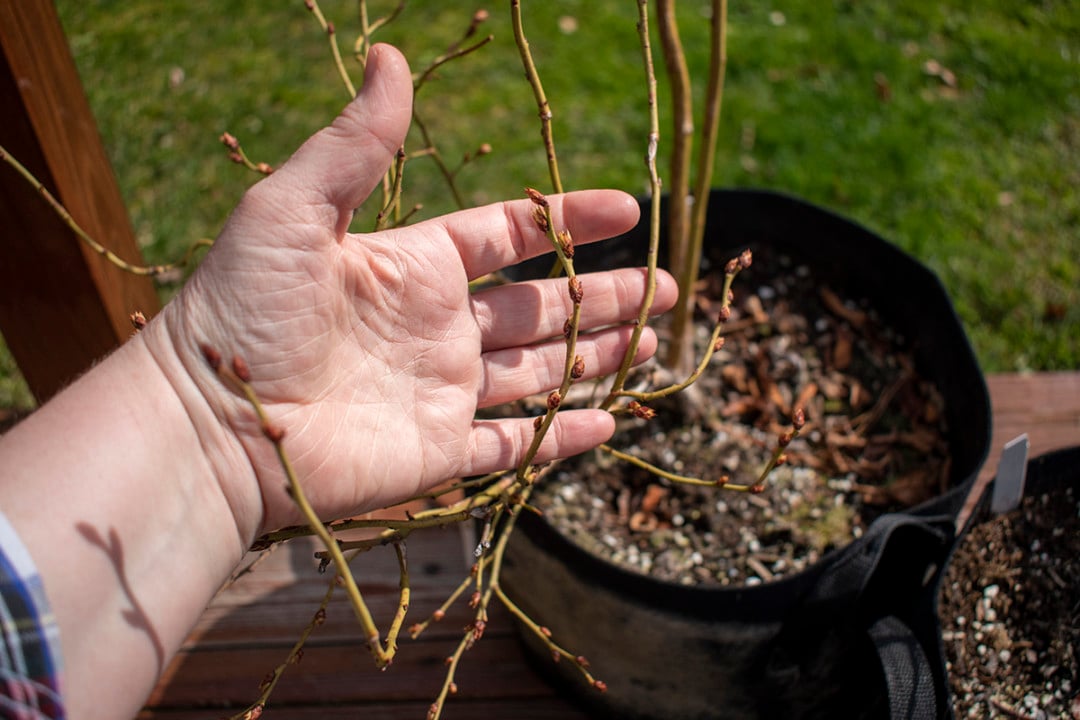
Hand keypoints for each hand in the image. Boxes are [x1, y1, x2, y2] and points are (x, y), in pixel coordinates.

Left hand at [144, 44, 676, 538]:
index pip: (510, 234)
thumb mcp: (293, 208)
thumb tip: (390, 55)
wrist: (211, 424)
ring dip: (596, 357)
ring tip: (652, 341)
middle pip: (540, 305)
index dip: (568, 220)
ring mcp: (442, 391)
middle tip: (666, 286)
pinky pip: (515, 446)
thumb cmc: (245, 311)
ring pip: (539, 372)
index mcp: (415, 265)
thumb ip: (355, 143)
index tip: (628, 210)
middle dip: (603, 295)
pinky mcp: (439, 452)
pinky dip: (563, 438)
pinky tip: (612, 423)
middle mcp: (438, 327)